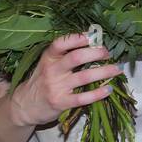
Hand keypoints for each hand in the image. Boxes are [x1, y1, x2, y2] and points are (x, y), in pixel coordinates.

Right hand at [7, 33, 122, 127]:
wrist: (24, 106)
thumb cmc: (41, 82)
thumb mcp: (47, 64)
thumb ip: (64, 55)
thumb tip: (93, 44)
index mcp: (48, 57)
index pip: (62, 43)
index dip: (79, 38)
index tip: (94, 36)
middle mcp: (52, 70)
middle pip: (76, 57)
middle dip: (96, 53)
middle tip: (109, 53)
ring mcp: (56, 87)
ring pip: (84, 77)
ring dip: (104, 72)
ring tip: (117, 69)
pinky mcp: (61, 102)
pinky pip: (83, 98)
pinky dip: (98, 93)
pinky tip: (108, 89)